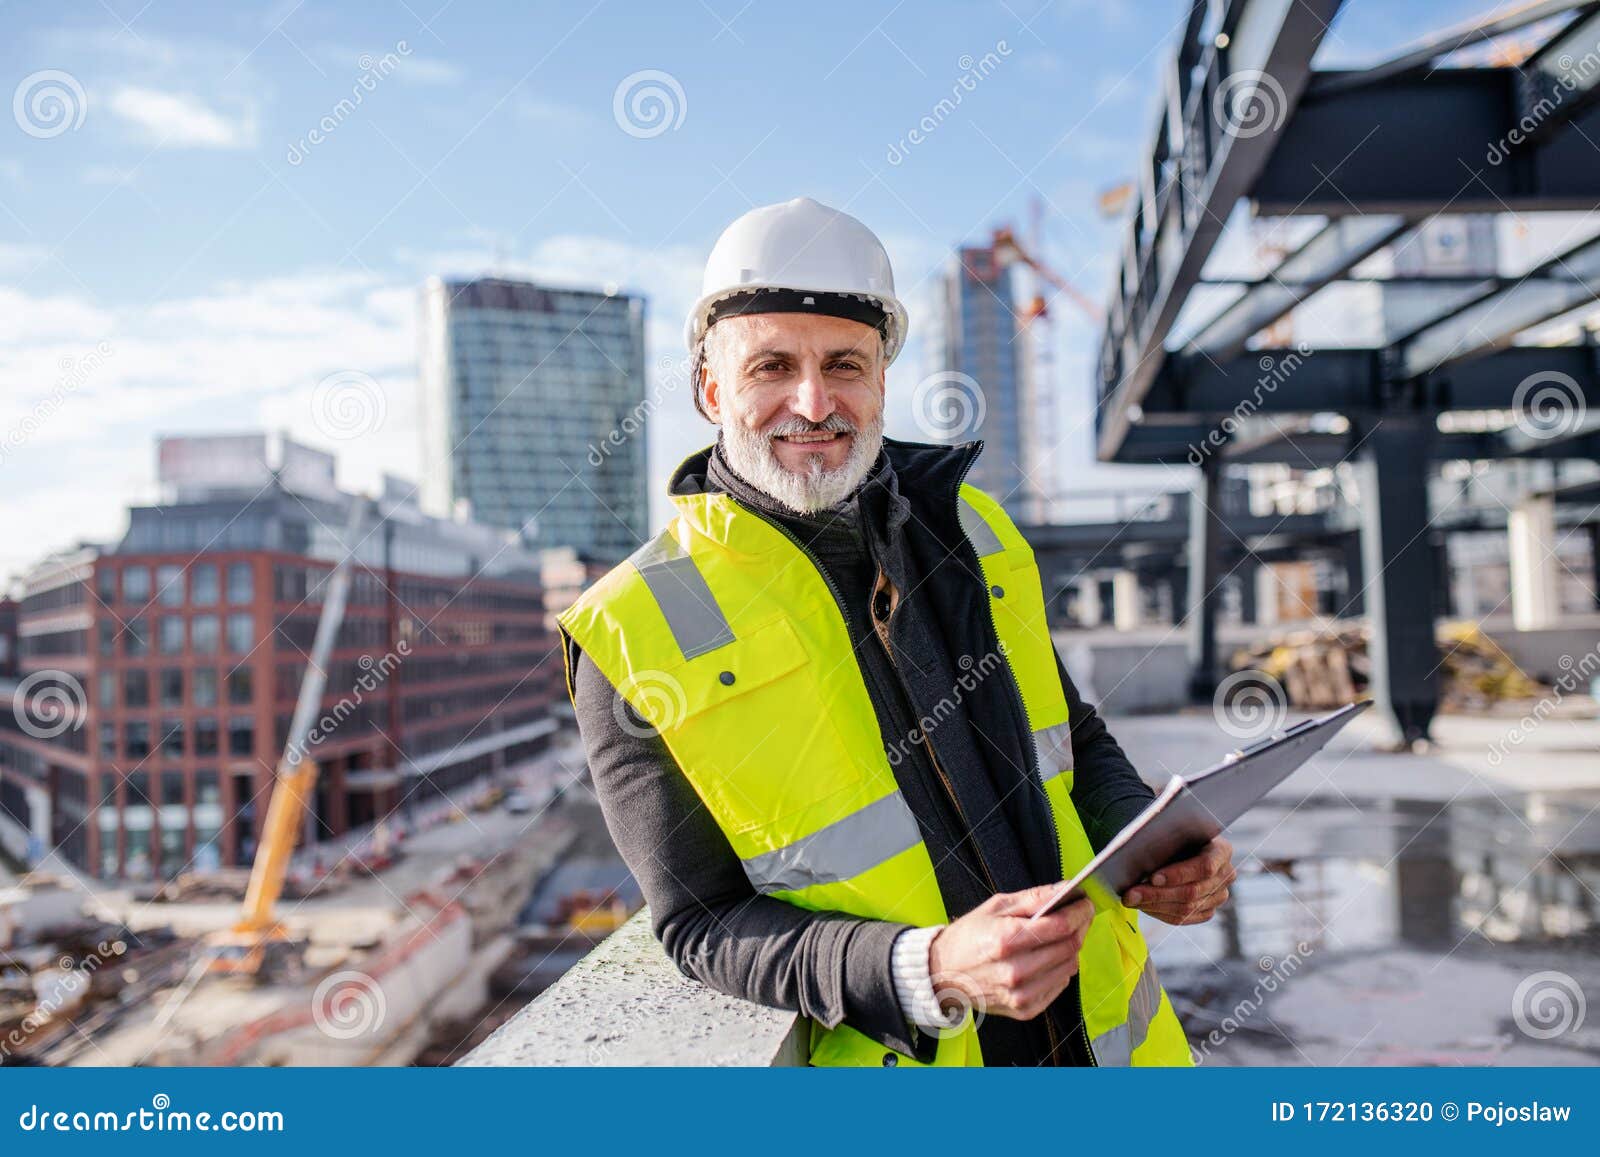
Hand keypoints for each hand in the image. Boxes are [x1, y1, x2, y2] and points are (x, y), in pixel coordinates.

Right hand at [926, 884, 1093, 1021]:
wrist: (943, 973)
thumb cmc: (968, 936)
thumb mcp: (996, 906)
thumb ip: (1034, 897)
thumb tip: (1065, 889)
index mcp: (1006, 940)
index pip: (1061, 926)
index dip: (1080, 912)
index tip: (1085, 903)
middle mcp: (1016, 971)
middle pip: (1070, 947)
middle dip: (1080, 926)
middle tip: (1079, 915)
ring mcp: (1022, 994)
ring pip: (1070, 966)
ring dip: (1072, 948)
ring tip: (1060, 936)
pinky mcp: (1026, 1009)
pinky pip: (1060, 985)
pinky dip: (1061, 968)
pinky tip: (1048, 957)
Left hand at [1122, 836, 1235, 924]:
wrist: (1184, 847)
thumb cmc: (1177, 835)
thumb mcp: (1175, 831)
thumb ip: (1166, 840)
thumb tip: (1139, 853)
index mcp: (1222, 850)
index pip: (1205, 867)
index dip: (1178, 874)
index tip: (1153, 877)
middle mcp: (1226, 875)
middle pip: (1192, 891)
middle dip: (1157, 894)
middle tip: (1130, 894)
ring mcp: (1219, 896)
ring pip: (1186, 908)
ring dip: (1153, 905)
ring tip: (1131, 900)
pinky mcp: (1207, 911)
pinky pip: (1183, 918)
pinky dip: (1159, 913)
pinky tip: (1142, 906)